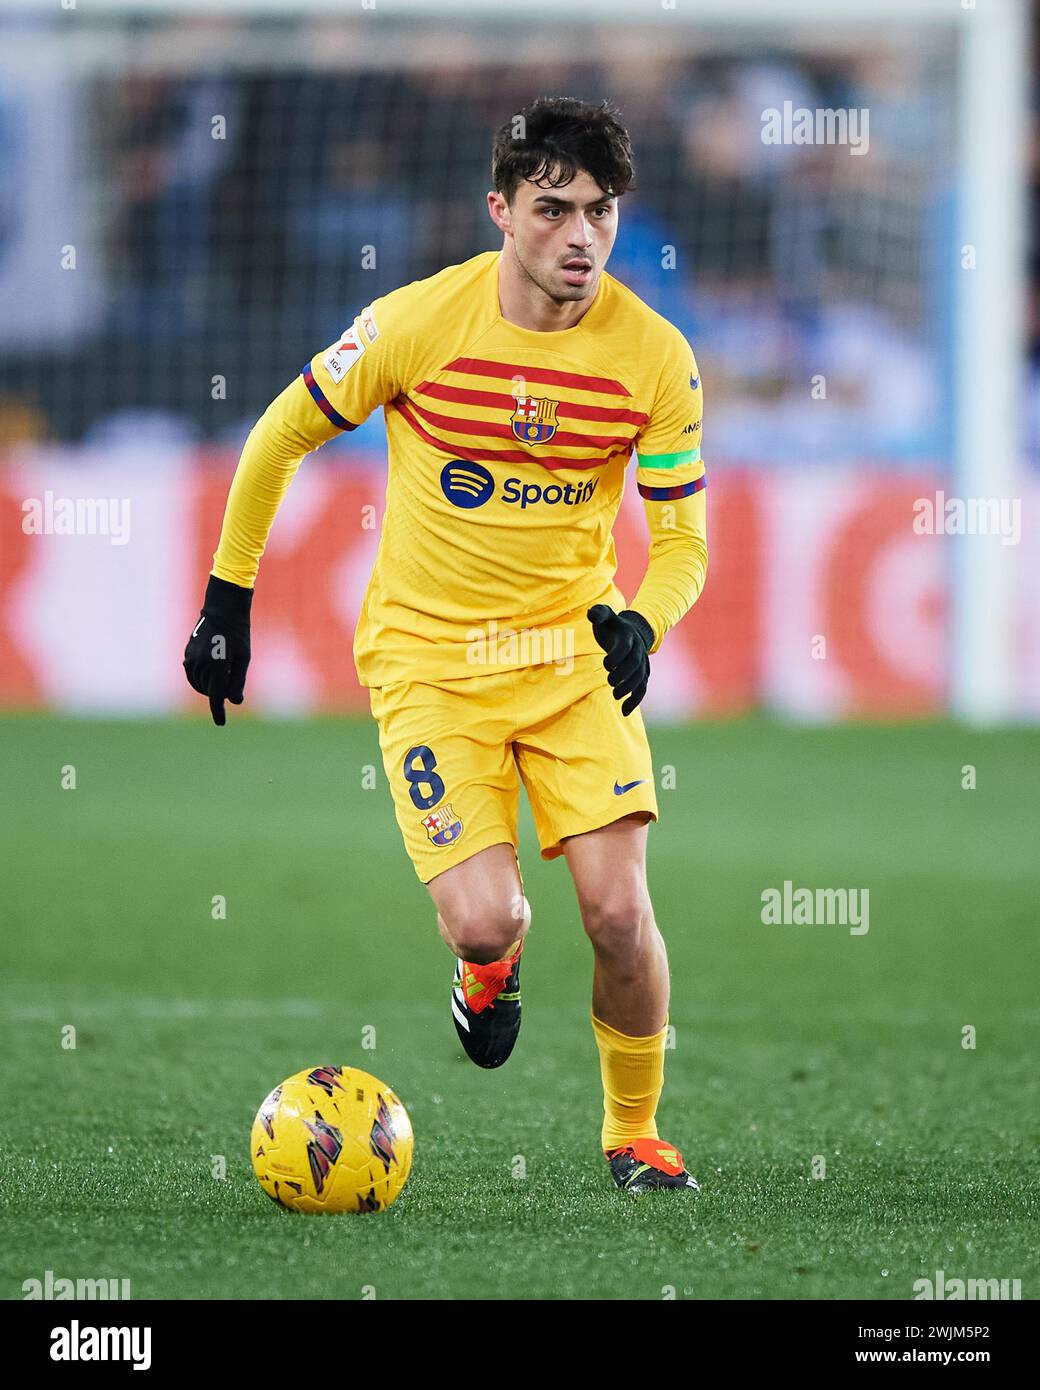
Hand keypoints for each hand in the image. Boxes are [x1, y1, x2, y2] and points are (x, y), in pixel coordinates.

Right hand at [183, 575, 252, 725]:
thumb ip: (238, 681)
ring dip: (210, 685)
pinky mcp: (187, 655)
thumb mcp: (244, 658)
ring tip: (224, 668)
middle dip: (220, 692)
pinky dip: (201, 678)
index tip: (221, 723)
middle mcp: (201, 665)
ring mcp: (191, 660)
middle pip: (209, 691)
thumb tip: (234, 702)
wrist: (222, 610)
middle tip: (232, 676)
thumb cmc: (238, 634)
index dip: (218, 712)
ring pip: (199, 685)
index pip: (215, 697)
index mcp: (217, 667)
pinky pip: (193, 675)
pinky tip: (212, 670)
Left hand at [587, 604, 653, 715]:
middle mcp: (637, 650)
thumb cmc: (611, 626)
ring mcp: (641, 663)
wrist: (632, 631)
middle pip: (634, 665)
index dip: (616, 657)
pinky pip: (642, 690)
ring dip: (628, 689)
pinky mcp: (642, 675)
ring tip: (615, 695)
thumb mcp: (604, 615)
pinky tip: (624, 711)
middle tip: (610, 681)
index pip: (624, 648)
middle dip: (622, 675)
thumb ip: (598, 613)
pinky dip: (635, 701)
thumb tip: (591, 614)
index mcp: (627, 636)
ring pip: (639, 679)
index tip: (606, 664)